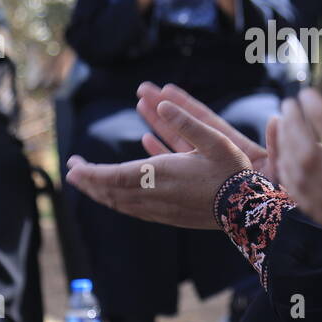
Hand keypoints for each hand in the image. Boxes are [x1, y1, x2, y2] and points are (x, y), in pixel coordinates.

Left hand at [65, 100, 251, 229]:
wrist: (248, 210)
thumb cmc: (234, 172)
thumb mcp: (216, 140)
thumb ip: (188, 122)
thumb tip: (164, 103)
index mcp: (162, 175)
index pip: (114, 176)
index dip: (91, 173)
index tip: (73, 167)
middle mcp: (156, 195)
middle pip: (112, 192)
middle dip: (89, 183)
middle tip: (73, 172)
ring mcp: (161, 210)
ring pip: (121, 204)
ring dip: (102, 193)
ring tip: (89, 183)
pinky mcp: (169, 217)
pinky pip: (135, 210)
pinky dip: (119, 202)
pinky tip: (118, 195)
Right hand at [134, 82, 279, 182]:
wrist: (276, 210)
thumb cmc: (280, 188)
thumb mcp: (279, 163)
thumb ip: (276, 144)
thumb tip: (278, 121)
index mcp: (233, 147)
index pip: (205, 121)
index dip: (185, 105)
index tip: (165, 89)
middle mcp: (217, 155)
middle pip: (186, 127)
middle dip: (165, 107)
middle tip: (143, 90)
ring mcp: (207, 167)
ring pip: (178, 141)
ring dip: (160, 123)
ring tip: (141, 104)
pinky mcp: (200, 180)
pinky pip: (177, 163)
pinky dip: (161, 150)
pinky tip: (146, 139)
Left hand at [276, 46, 321, 302]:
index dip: (317, 113)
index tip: (307, 93)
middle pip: (309, 157)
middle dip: (293, 126)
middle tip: (289, 103)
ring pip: (300, 178)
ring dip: (286, 147)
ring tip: (284, 122)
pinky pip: (301, 199)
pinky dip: (288, 174)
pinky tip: (287, 155)